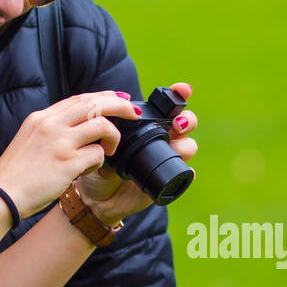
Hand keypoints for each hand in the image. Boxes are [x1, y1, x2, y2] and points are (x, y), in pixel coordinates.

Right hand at [0, 90, 140, 219]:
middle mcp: (51, 125)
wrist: (0, 195)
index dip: (103, 97)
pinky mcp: (67, 163)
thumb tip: (77, 125)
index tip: (118, 98)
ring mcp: (60, 142)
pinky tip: (92, 168)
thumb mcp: (30, 140)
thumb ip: (51, 130)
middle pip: (95, 104)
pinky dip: (101, 160)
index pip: (79, 99)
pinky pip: (98, 154)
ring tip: (111, 148)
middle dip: (119, 105)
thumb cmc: (15, 173)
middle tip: (133, 112)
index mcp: (41, 118)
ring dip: (113, 136)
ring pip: (102, 125)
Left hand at [76, 82, 197, 225]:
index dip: (179, 95)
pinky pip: (185, 174)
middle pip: (186, 123)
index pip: (167, 106)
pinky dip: (187, 172)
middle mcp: (161, 139)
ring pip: (188, 146)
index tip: (183, 89)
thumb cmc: (100, 165)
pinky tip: (185, 170)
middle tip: (178, 123)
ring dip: (186, 144)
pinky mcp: (167, 180)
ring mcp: (166, 159)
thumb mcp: (99, 143)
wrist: (98, 197)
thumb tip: (109, 115)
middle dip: (187, 119)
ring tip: (177, 147)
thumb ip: (104, 129)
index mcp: (146, 125)